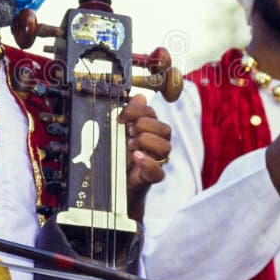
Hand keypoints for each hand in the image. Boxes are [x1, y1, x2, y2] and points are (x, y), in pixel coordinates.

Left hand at [118, 94, 171, 221]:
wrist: (113, 183)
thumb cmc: (119, 154)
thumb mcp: (120, 132)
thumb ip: (130, 114)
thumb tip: (139, 96)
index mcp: (150, 130)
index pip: (152, 113)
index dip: (137, 111)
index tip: (121, 117)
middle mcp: (157, 144)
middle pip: (165, 129)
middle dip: (144, 126)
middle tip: (128, 132)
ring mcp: (156, 161)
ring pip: (166, 147)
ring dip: (145, 142)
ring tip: (130, 146)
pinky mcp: (151, 178)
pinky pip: (159, 172)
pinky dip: (147, 162)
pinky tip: (136, 157)